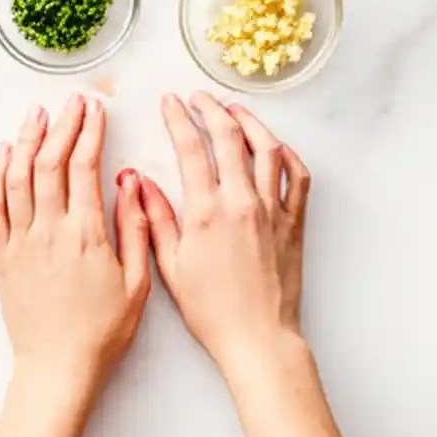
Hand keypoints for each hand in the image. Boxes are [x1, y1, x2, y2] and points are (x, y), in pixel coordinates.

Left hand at [0, 94, 150, 388]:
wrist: (58, 367)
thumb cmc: (102, 331)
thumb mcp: (137, 282)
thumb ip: (134, 227)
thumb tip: (131, 180)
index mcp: (86, 235)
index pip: (84, 166)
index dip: (89, 132)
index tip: (96, 109)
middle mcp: (49, 231)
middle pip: (49, 162)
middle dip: (62, 125)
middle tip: (72, 102)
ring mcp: (20, 241)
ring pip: (18, 177)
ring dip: (27, 140)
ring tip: (37, 114)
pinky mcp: (1, 255)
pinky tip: (4, 153)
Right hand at [139, 92, 311, 371]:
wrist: (258, 337)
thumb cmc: (210, 309)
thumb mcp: (170, 265)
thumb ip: (155, 218)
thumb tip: (140, 181)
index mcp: (205, 212)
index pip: (190, 148)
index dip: (178, 119)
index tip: (170, 103)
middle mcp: (241, 202)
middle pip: (229, 137)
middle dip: (211, 109)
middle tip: (198, 98)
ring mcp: (272, 209)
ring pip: (267, 148)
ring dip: (249, 122)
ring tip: (234, 111)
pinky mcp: (293, 222)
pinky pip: (296, 175)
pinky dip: (286, 153)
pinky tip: (273, 145)